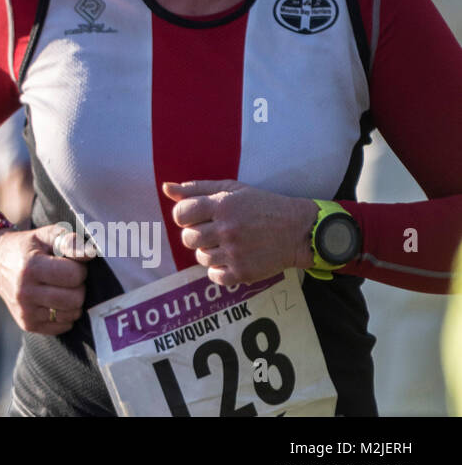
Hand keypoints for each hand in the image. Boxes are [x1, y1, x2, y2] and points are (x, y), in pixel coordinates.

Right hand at [0, 223, 93, 334]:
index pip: (73, 275)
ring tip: (60, 288)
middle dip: (78, 286)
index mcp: (30, 267)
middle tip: (67, 277)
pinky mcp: (28, 324)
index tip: (69, 263)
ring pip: (71, 314)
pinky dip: (64, 314)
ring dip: (73, 301)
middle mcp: (25, 292)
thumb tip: (91, 254)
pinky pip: (63, 326)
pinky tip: (54, 301)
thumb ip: (69, 241)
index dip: (78, 268)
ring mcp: (26, 312)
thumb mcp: (45, 235)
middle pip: (75, 299)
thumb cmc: (26, 247)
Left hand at [165, 180, 315, 285]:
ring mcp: (235, 253)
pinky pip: (214, 276)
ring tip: (225, 244)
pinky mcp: (244, 272)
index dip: (184, 216)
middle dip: (195, 235)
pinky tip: (230, 259)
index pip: (181, 214)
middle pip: (188, 238)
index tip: (196, 217)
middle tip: (212, 232)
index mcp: (223, 205)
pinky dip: (218, 270)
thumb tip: (166, 188)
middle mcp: (227, 229)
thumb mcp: (232, 189)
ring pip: (200, 258)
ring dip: (208, 252)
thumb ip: (196, 188)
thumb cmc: (262, 206)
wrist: (298, 230)